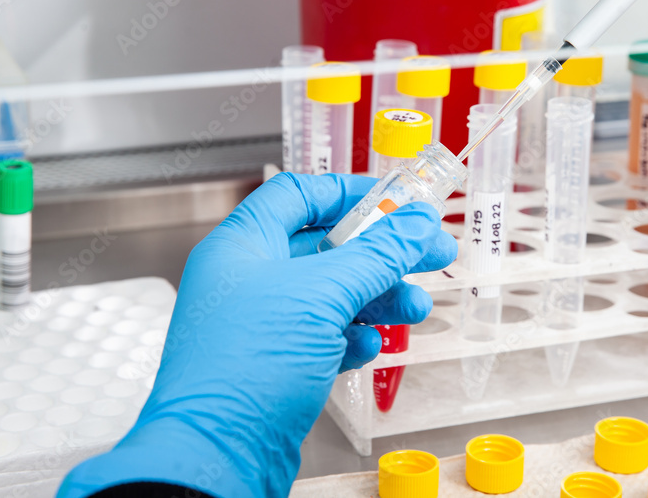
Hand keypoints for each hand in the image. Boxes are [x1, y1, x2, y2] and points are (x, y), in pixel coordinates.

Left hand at [57, 173, 457, 497]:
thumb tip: (419, 223)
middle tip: (429, 255)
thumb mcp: (323, 296)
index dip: (349, 192)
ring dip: (377, 298)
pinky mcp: (275, 366)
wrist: (217, 456)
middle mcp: (247, 280)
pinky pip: (323, 337)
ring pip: (330, 296)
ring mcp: (260, 324)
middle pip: (326, 248)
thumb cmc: (245, 368)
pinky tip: (370, 346)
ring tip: (415, 309)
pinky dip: (352, 336)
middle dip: (381, 253)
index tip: (394, 200)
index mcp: (243, 245)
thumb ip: (377, 255)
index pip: (298, 195)